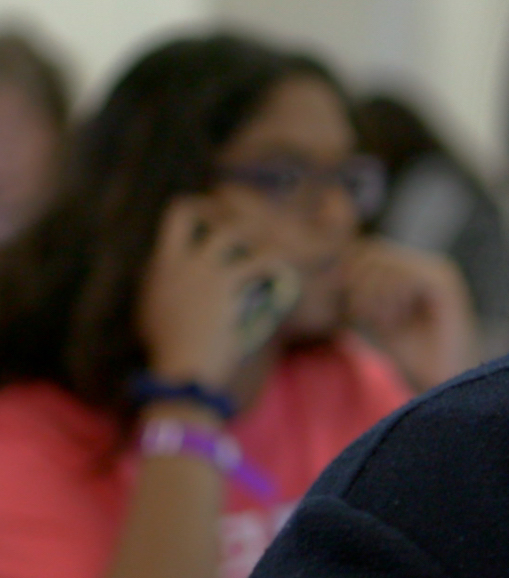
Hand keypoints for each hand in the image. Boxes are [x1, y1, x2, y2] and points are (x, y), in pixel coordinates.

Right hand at [136, 197, 289, 391]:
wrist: (182, 371)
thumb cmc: (171, 352)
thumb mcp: (152, 317)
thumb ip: (159, 290)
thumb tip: (165, 281)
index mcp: (156, 269)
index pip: (172, 221)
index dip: (197, 213)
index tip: (217, 221)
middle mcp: (175, 262)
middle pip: (185, 210)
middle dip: (212, 207)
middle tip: (239, 219)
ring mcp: (200, 269)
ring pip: (231, 229)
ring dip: (253, 233)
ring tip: (271, 244)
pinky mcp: (226, 283)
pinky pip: (261, 260)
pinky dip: (277, 261)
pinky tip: (286, 270)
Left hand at [344, 239, 475, 391]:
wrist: (443, 381)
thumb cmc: (412, 355)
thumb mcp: (376, 317)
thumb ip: (361, 291)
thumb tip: (335, 270)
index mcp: (414, 269)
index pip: (367, 252)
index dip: (350, 278)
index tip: (354, 311)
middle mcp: (428, 264)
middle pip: (372, 252)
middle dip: (359, 285)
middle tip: (365, 316)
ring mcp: (439, 271)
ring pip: (384, 262)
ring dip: (374, 295)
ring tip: (385, 321)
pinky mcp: (445, 284)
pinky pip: (404, 277)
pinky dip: (391, 299)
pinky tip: (398, 320)